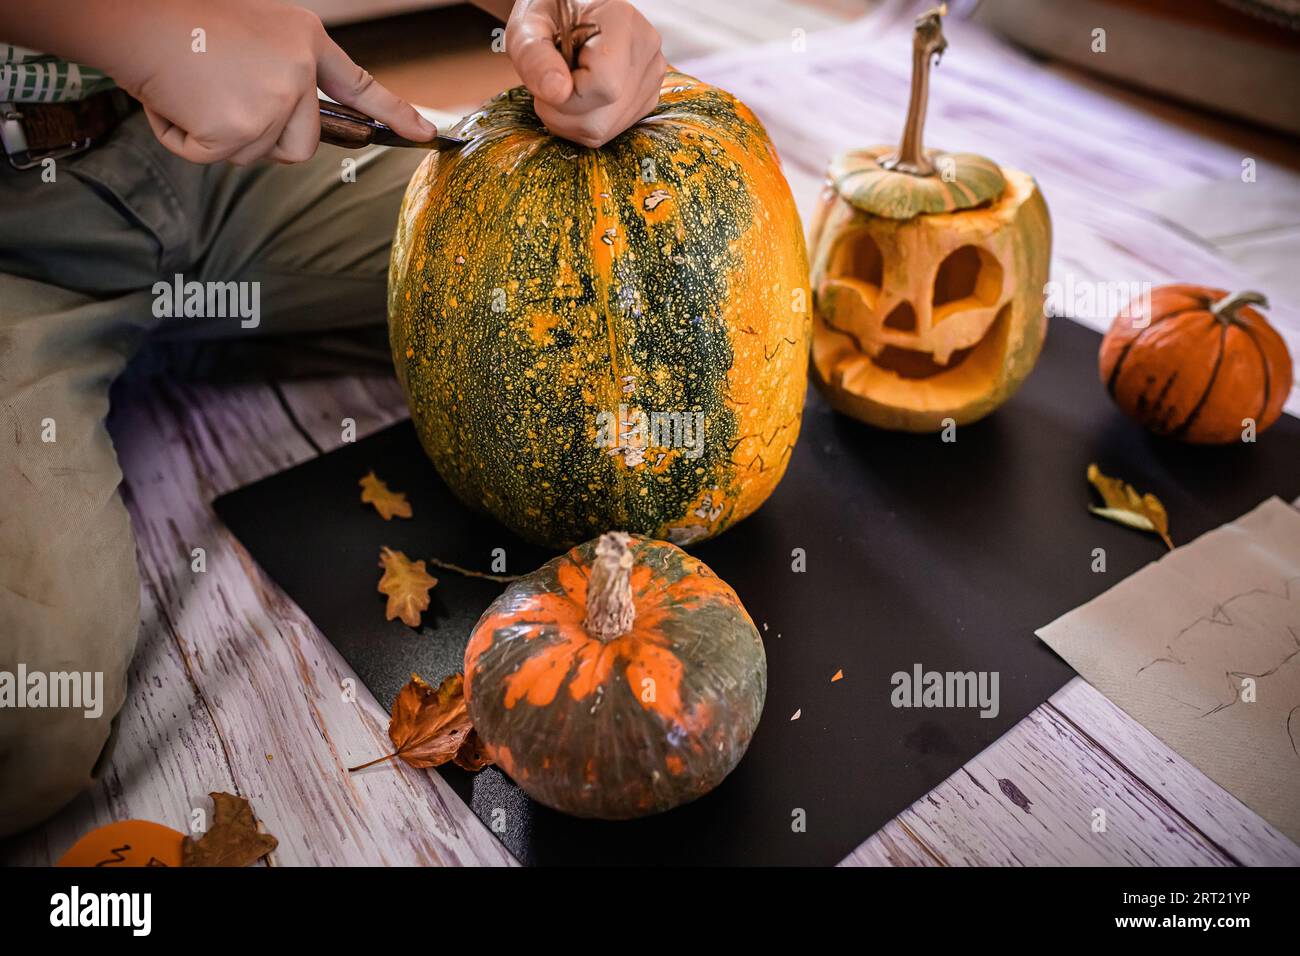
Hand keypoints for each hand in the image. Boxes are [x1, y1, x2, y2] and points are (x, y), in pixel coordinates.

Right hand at [115, 0, 434, 164]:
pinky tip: (173, 100)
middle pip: (300, 147)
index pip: (359, 87)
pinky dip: (185, 140)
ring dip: (216, 136)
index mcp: (305, 42)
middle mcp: (298, 75)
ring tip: (192, 87)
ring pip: (255, 155)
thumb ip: (283, 75)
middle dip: (263, 137)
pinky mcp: (236, 131)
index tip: (425, 135)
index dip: (393, 113)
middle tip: (219, 94)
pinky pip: (214, 159)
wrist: (135, 15)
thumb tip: (290, 128)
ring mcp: (272, 104)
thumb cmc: (182, 19)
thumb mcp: (254, 35)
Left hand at [506, 0, 665, 146]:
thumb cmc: (546, 19)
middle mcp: (646, 51)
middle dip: (560, 111)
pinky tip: (576, 98)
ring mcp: (651, 80)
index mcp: (623, 22)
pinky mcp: (645, 102)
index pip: (603, 85)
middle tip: (549, 81)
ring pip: (602, 130)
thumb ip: (534, 55)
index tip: (551, 72)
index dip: (566, 94)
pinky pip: (607, 132)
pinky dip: (580, 123)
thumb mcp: (528, 27)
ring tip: (562, 86)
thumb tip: (557, 92)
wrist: (569, 22)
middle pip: (601, 117)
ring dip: (566, 120)